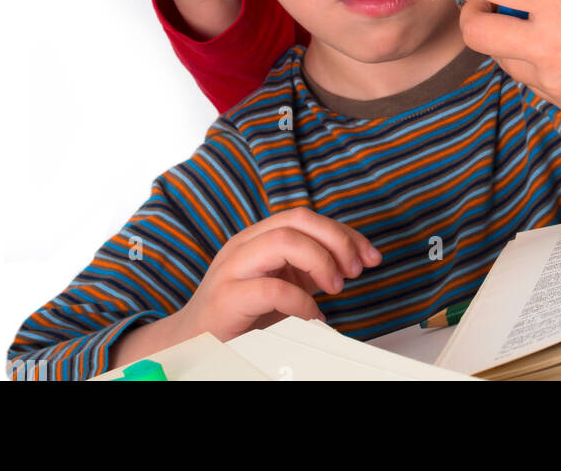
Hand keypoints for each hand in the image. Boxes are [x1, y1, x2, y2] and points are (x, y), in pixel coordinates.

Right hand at [173, 208, 383, 342]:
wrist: (190, 343)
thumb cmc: (239, 314)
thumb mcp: (281, 283)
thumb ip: (308, 268)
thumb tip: (353, 260)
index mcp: (258, 236)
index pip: (305, 217)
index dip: (343, 232)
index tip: (370, 256)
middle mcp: (244, 244)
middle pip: (297, 219)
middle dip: (337, 240)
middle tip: (356, 270)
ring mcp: (232, 268)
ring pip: (284, 241)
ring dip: (321, 262)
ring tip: (336, 288)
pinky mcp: (226, 298)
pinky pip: (272, 289)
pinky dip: (301, 302)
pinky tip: (312, 316)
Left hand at [458, 0, 560, 133]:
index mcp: (559, 3)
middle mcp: (547, 45)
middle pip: (476, 31)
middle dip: (476, 11)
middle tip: (497, 2)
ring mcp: (553, 81)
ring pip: (502, 59)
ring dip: (509, 38)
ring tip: (543, 25)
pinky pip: (532, 80)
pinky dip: (536, 62)